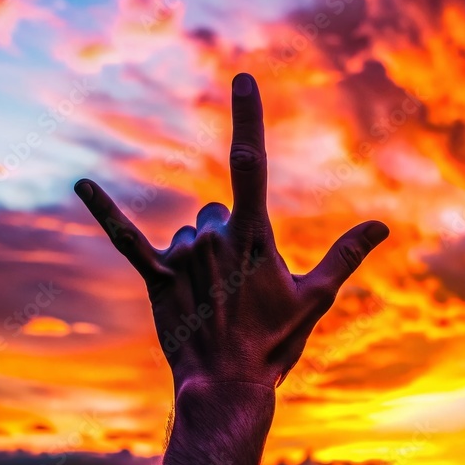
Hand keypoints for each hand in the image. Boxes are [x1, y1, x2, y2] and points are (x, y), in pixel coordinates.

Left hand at [75, 72, 388, 393]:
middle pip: (216, 211)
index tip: (241, 79)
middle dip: (228, 237)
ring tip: (214, 300)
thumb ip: (346, 255)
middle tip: (240, 287)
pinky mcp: (158, 278)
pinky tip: (82, 186)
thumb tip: (382, 226)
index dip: (247, 117)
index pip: (252, 161)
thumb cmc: (274, 343)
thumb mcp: (316, 298)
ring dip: (200, 256)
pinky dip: (105, 211)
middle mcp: (214, 237)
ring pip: (188, 233)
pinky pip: (126, 238)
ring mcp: (183, 258)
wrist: (226, 385)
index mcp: (254, 235)